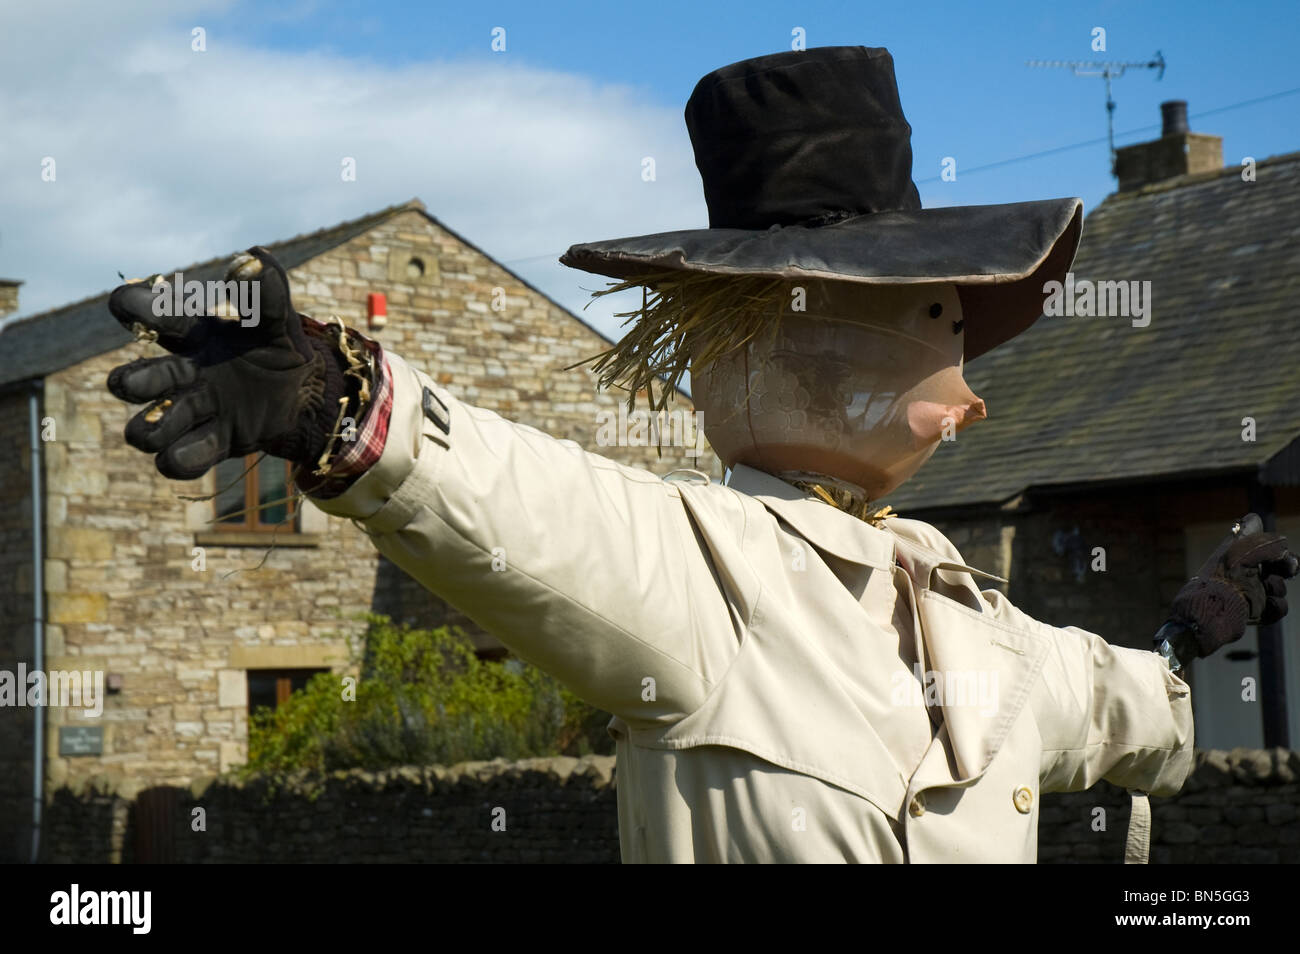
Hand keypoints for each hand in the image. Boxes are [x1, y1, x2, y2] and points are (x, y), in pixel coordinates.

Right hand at [106, 247, 348, 479]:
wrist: (307, 390)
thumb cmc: (279, 344)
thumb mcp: (278, 317)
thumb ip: (267, 291)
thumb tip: (252, 260)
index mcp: (190, 332)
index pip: (146, 313)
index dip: (134, 308)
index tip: (133, 308)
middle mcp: (181, 373)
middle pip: (133, 381)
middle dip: (133, 383)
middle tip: (146, 381)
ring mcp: (193, 410)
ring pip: (145, 430)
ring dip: (153, 428)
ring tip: (183, 415)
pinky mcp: (212, 442)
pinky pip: (178, 460)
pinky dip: (183, 456)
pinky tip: (207, 440)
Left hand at [1160, 513, 1298, 658]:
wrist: (1213, 609)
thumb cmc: (1225, 575)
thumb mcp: (1244, 551)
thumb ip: (1267, 543)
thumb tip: (1284, 545)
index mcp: (1236, 553)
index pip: (1258, 541)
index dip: (1273, 543)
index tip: (1281, 548)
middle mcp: (1243, 571)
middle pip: (1276, 564)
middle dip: (1288, 565)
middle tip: (1291, 568)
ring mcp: (1250, 591)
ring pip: (1278, 586)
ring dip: (1278, 586)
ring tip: (1269, 586)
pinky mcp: (1255, 611)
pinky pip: (1277, 607)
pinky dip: (1277, 605)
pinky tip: (1268, 602)